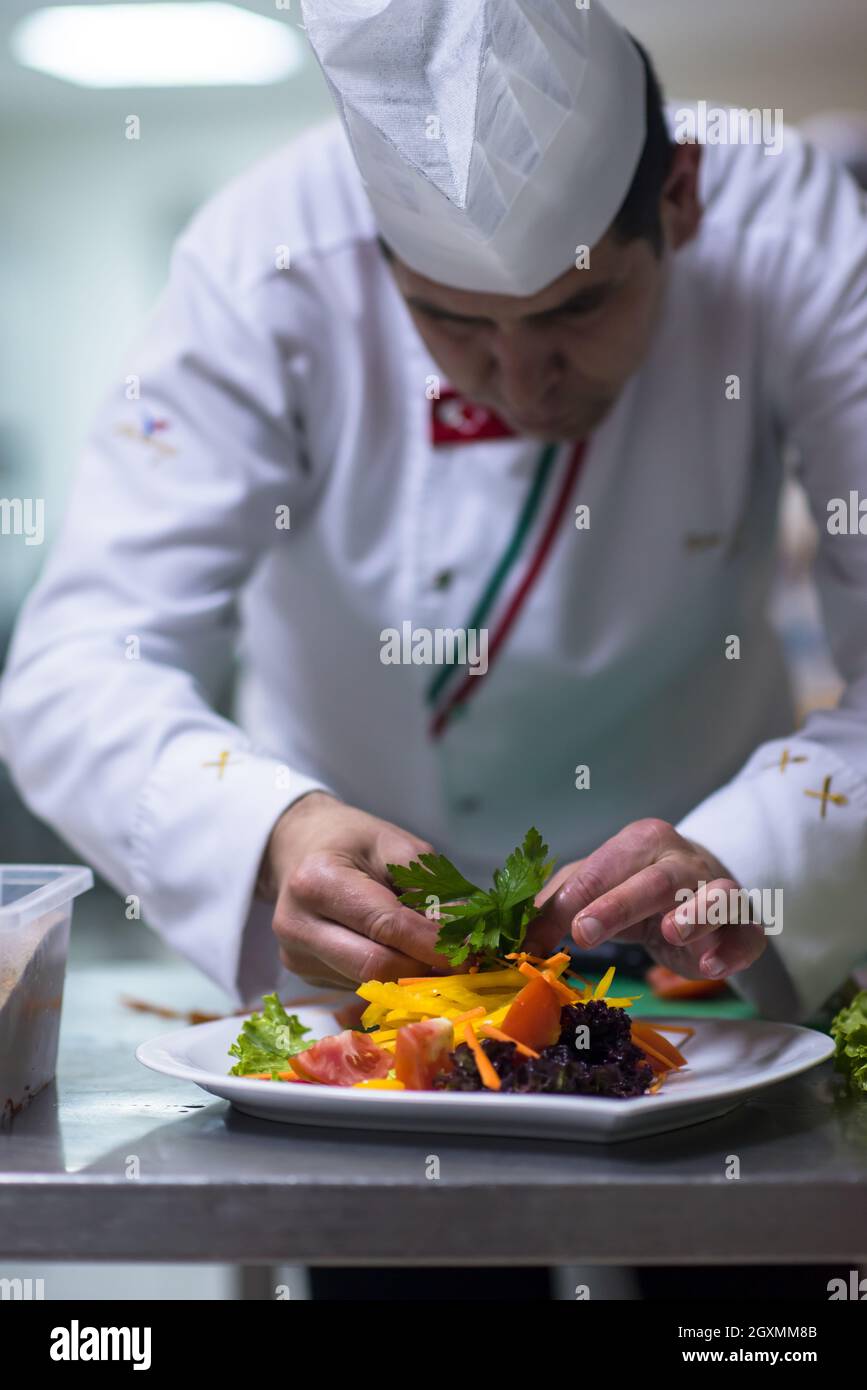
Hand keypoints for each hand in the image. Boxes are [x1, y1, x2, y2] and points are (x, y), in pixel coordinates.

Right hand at [256, 792, 444, 988]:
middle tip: (460, 963)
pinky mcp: (303, 974)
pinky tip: (394, 951)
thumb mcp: (398, 847)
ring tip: (428, 951)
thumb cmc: (354, 842)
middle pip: (374, 967)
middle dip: (423, 968)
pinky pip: (356, 985)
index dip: (432, 944)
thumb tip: (461, 939)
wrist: (301, 847)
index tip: (469, 953)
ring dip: (407, 974)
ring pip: (368, 982)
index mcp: (318, 882)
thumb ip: (429, 890)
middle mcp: (297, 925)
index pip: (386, 926)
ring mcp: (295, 955)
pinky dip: (386, 976)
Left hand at [526, 818, 766, 980]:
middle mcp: (683, 860)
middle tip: (585, 931)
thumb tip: (514, 940)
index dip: (574, 899)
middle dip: (619, 904)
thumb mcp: (592, 891)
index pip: (602, 868)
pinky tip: (712, 965)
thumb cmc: (635, 887)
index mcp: (640, 842)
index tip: (548, 931)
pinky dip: (733, 948)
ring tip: (671, 934)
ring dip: (694, 914)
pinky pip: (746, 934)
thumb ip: (554, 910)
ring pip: (715, 895)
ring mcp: (719, 891)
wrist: (701, 888)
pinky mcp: (745, 926)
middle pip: (654, 879)